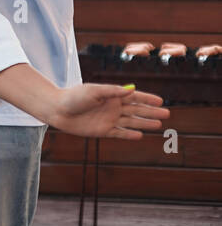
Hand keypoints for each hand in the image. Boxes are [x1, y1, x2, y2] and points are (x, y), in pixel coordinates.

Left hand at [48, 84, 168, 138]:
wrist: (58, 110)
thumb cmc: (74, 97)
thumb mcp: (94, 91)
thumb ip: (113, 91)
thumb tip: (131, 90)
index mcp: (111, 95)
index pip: (134, 97)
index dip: (147, 99)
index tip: (161, 101)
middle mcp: (112, 107)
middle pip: (136, 110)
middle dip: (151, 112)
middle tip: (167, 114)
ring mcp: (108, 119)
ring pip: (131, 122)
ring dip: (144, 123)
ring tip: (159, 125)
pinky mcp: (103, 131)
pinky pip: (119, 133)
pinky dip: (129, 134)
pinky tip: (140, 135)